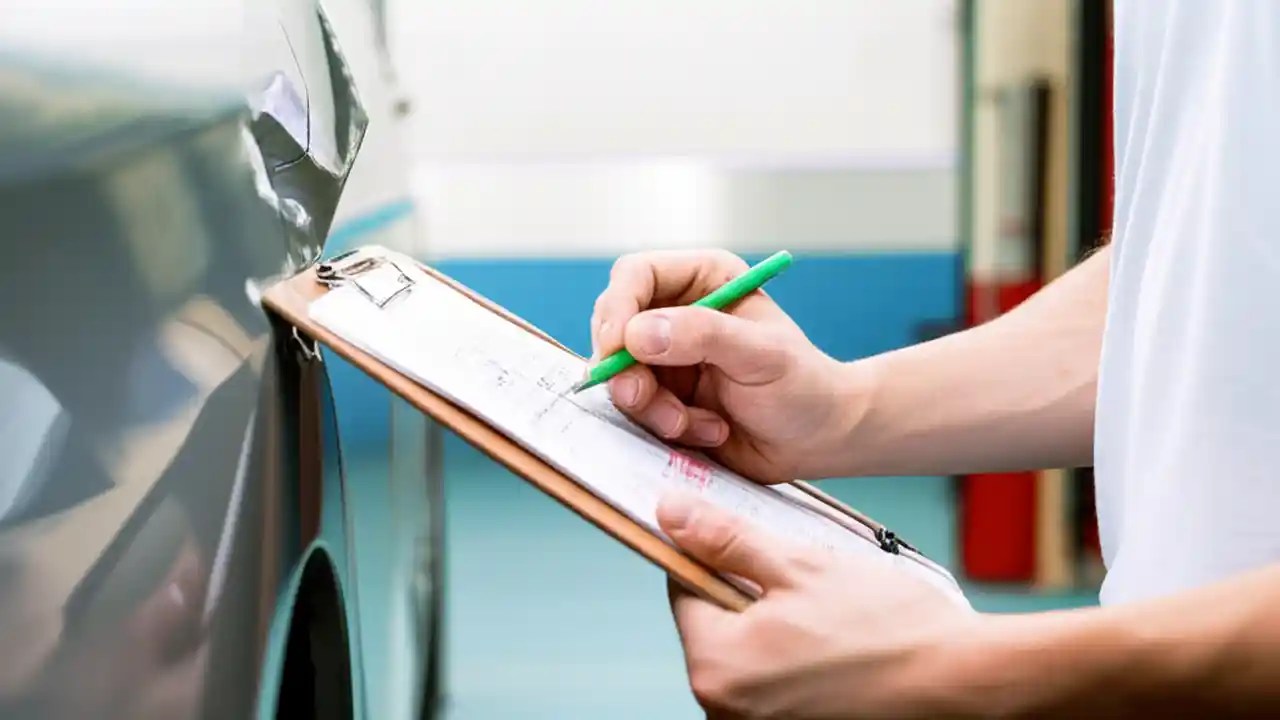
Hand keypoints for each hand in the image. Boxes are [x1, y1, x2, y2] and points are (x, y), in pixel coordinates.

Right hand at [591, 250, 862, 482]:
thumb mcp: (762, 355)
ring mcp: (666, 358)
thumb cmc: (803, 387)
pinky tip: (709, 431)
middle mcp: (678, 313)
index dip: (618, 308)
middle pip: (613, 325)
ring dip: (651, 407)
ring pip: (619, 374)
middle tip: (643, 397)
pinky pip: (635, 410)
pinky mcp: (662, 397)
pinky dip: (665, 427)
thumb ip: (703, 336)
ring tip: (695, 423)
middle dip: (626, 369)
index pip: (636, 275)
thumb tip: (637, 333)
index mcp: (704, 280)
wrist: (816, 441)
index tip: (617, 348)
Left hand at [657, 492, 981, 718]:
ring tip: (826, 613)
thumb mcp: (799, 566)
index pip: (685, 592)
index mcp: (717, 668)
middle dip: (748, 596)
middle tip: (798, 576)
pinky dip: (797, 660)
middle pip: (715, 629)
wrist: (963, 682)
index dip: (711, 556)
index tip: (738, 540)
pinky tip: (835, 644)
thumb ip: (727, 541)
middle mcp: (727, 712)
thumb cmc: (889, 629)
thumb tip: (672, 515)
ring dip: (775, 629)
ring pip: (749, 657)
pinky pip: (777, 685)